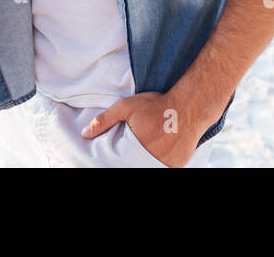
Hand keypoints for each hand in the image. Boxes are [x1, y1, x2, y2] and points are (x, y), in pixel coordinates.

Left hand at [81, 91, 206, 167]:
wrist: (189, 107)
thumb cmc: (157, 106)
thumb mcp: (126, 107)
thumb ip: (104, 121)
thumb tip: (85, 134)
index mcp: (134, 150)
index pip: (120, 163)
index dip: (117, 160)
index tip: (116, 155)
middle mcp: (149, 161)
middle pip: (134, 165)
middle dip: (131, 160)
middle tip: (135, 149)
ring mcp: (164, 165)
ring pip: (148, 166)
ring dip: (144, 161)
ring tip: (148, 147)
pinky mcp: (176, 166)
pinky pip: (162, 168)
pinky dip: (158, 162)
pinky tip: (158, 151)